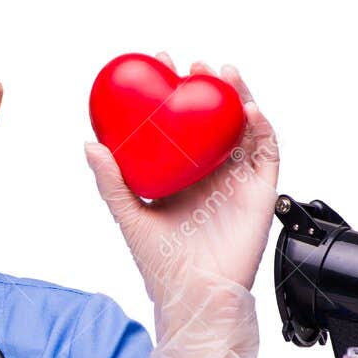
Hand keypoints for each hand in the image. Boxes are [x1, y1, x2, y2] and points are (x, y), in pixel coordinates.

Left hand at [83, 54, 278, 357]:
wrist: (194, 293)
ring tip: (224, 74)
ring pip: (242, 128)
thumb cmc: (161, 263)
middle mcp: (211, 172)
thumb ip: (112, 182)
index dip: (173, 92)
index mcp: (182, 173)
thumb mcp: (130, 215)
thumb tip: (90, 145)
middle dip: (207, 86)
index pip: (180, 123)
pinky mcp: (261, 191)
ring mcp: (237, 179)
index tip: (159, 64)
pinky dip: (261, 128)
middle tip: (194, 65)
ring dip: (238, 96)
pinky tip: (248, 110)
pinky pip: (266, 152)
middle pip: (214, 118)